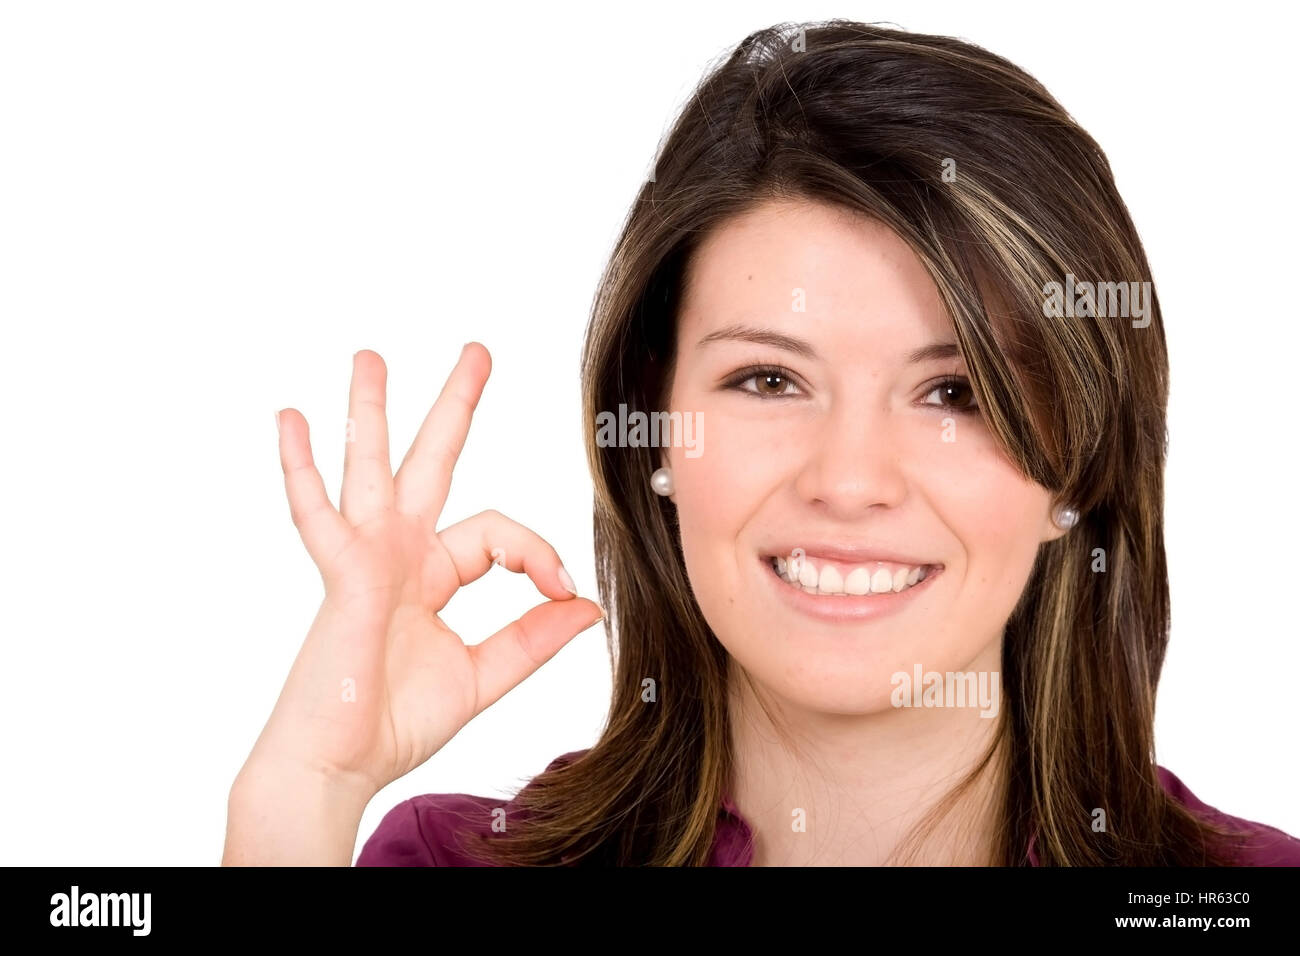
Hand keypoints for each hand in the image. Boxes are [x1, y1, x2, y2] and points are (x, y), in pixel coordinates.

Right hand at [242, 344, 602, 800]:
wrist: (338, 765)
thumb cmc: (392, 722)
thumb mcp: (483, 676)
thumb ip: (532, 639)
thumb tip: (588, 607)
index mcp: (431, 574)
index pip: (498, 533)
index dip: (537, 553)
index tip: (562, 587)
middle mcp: (397, 554)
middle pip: (431, 464)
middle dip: (454, 407)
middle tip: (477, 352)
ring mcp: (364, 557)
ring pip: (371, 467)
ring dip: (371, 411)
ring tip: (370, 357)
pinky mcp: (341, 573)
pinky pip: (317, 512)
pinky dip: (302, 466)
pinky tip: (292, 419)